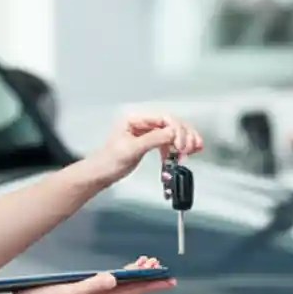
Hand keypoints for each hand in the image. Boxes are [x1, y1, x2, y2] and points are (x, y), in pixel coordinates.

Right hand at [0, 256, 173, 293]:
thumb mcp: (64, 292)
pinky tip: (114, 276)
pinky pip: (103, 286)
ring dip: (132, 277)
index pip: (129, 290)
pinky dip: (115, 278)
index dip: (150, 283)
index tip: (167, 278)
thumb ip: (89, 286)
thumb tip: (113, 279)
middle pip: (127, 288)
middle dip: (146, 278)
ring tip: (145, 267)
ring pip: (116, 287)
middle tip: (162, 269)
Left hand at [85, 115, 203, 183]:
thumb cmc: (109, 161)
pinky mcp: (150, 142)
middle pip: (172, 124)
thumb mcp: (131, 149)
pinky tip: (183, 155)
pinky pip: (169, 142)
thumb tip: (173, 133)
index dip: (177, 130)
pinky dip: (178, 149)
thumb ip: (153, 139)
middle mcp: (143, 123)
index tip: (181, 144)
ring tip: (192, 152)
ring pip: (173, 133)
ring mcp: (147, 132)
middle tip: (189, 149)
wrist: (100, 174)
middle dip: (184, 135)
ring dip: (184, 142)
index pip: (164, 118)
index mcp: (135, 119)